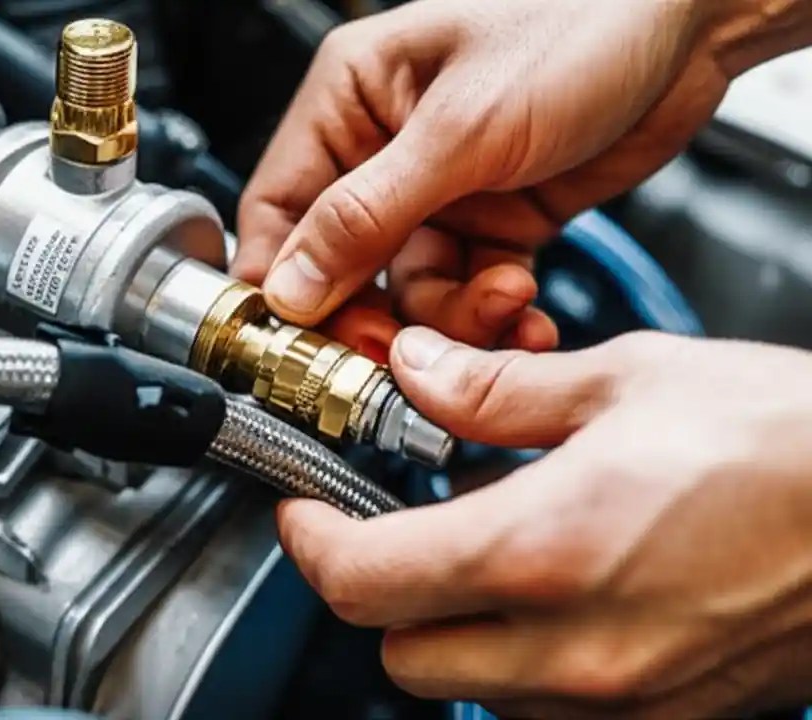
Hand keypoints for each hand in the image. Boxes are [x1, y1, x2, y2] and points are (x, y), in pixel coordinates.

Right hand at [234, 0, 807, 353]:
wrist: (693, 24)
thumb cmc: (580, 23)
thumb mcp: (460, 130)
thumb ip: (367, 216)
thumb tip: (290, 287)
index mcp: (351, 101)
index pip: (280, 209)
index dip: (282, 282)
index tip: (299, 341)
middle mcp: (385, 149)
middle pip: (342, 265)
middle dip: (375, 312)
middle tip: (402, 351)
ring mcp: (441, 190)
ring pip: (409, 291)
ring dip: (452, 316)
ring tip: (502, 299)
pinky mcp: (494, 221)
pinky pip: (468, 292)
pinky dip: (493, 312)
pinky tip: (523, 307)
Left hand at [278, 328, 811, 716]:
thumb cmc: (795, 445)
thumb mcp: (629, 380)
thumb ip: (497, 389)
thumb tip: (421, 370)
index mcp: (543, 549)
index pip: (360, 579)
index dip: (309, 540)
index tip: (306, 509)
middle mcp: (571, 647)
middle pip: (398, 654)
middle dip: (376, 590)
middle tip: (392, 525)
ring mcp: (621, 701)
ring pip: (466, 691)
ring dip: (448, 630)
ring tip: (488, 553)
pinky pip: (546, 712)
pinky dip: (520, 662)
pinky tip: (557, 595)